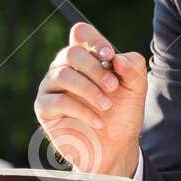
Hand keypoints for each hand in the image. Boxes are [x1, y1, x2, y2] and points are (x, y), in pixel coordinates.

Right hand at [34, 22, 146, 178]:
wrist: (115, 147)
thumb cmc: (122, 114)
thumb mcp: (136, 88)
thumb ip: (132, 67)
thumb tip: (116, 57)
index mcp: (86, 57)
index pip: (81, 33)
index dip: (94, 39)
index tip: (109, 55)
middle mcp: (65, 67)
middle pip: (71, 52)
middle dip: (95, 69)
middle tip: (113, 87)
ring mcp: (52, 86)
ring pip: (63, 75)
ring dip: (89, 90)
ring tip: (107, 106)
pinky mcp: (45, 108)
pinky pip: (58, 101)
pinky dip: (82, 111)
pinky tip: (98, 121)